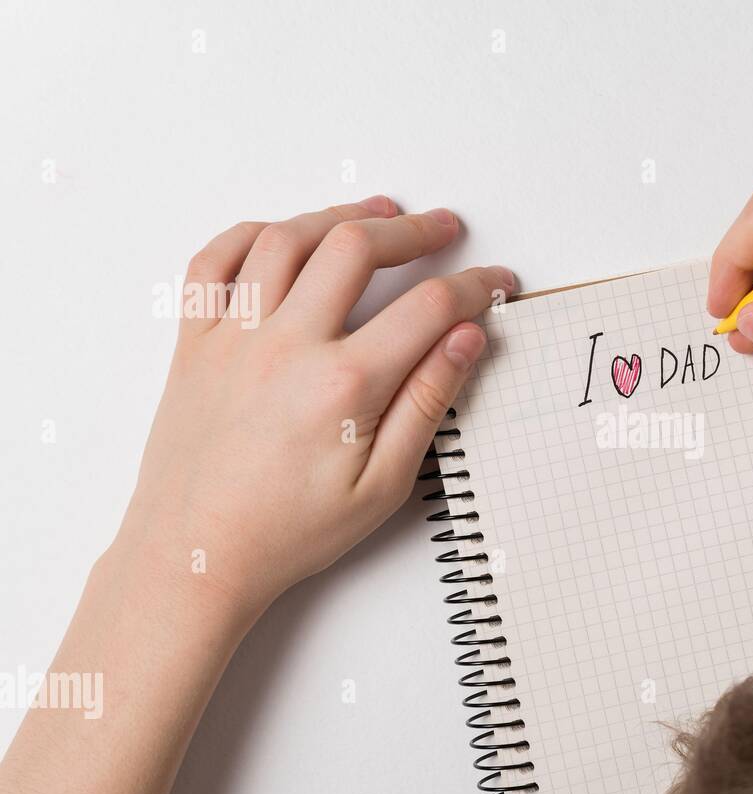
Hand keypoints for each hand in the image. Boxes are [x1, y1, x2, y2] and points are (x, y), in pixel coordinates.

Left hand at [118, 196, 511, 617]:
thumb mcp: (382, 486)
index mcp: (343, 386)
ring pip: (286, 239)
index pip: (428, 308)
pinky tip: (284, 235)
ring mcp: (233, 337)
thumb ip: (427, 404)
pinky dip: (250, 235)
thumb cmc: (287, 532)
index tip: (494, 284)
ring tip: (376, 214)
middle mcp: (285, 346)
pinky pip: (212, 262)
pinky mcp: (194, 343)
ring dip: (338, 216)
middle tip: (444, 230)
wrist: (194, 556)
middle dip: (413, 231)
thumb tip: (466, 341)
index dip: (474, 287)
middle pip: (356, 247)